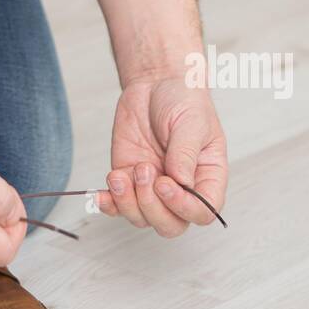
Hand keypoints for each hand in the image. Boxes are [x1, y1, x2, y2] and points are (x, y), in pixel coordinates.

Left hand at [94, 76, 227, 235]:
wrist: (155, 83)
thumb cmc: (183, 101)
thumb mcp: (192, 123)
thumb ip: (185, 154)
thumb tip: (180, 184)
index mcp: (206, 178)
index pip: (201, 212)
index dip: (183, 207)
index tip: (166, 182)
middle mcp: (180, 189)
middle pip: (170, 225)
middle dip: (152, 206)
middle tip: (144, 171)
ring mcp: (152, 187)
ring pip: (142, 219)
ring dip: (129, 202)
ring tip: (125, 172)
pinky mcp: (129, 179)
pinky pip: (117, 205)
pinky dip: (108, 204)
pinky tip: (102, 193)